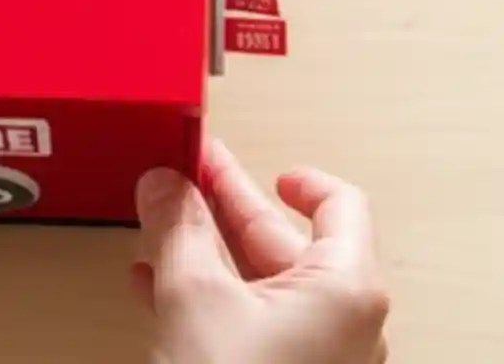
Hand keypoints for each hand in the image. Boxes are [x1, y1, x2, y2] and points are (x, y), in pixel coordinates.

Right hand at [132, 141, 388, 363]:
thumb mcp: (194, 296)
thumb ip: (179, 229)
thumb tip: (166, 185)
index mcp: (346, 288)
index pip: (336, 203)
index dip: (288, 175)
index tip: (242, 160)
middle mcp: (343, 322)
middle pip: (285, 241)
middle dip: (224, 206)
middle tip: (182, 174)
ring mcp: (315, 357)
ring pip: (259, 283)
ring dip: (205, 249)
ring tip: (157, 224)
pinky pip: (249, 322)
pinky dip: (208, 295)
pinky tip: (157, 284)